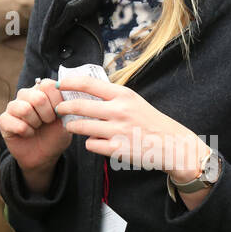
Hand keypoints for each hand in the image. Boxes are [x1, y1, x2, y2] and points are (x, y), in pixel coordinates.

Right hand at [0, 79, 72, 192]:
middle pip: (38, 97)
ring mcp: (13, 106)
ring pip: (25, 109)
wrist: (44, 155)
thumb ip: (67, 105)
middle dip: (48, 115)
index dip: (57, 101)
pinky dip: (27, 133)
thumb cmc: (56, 135)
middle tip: (47, 122)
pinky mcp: (3, 120)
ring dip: (36, 123)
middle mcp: (26, 94)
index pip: (48, 85)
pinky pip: (18, 125)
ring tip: (37, 127)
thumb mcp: (67, 120)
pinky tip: (28, 134)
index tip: (59, 113)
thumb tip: (68, 94)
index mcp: (42, 90)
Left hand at [55, 75, 202, 181]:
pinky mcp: (117, 149)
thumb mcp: (134, 101)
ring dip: (73, 126)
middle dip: (64, 107)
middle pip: (79, 106)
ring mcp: (117, 130)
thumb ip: (113, 97)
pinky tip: (96, 142)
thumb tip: (86, 92)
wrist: (172, 144)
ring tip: (72, 126)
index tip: (60, 84)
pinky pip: (91, 144)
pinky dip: (90, 143)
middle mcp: (119, 111)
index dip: (70, 82)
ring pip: (80, 127)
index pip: (89, 84)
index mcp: (123, 95)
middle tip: (58, 108)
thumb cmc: (151, 122)